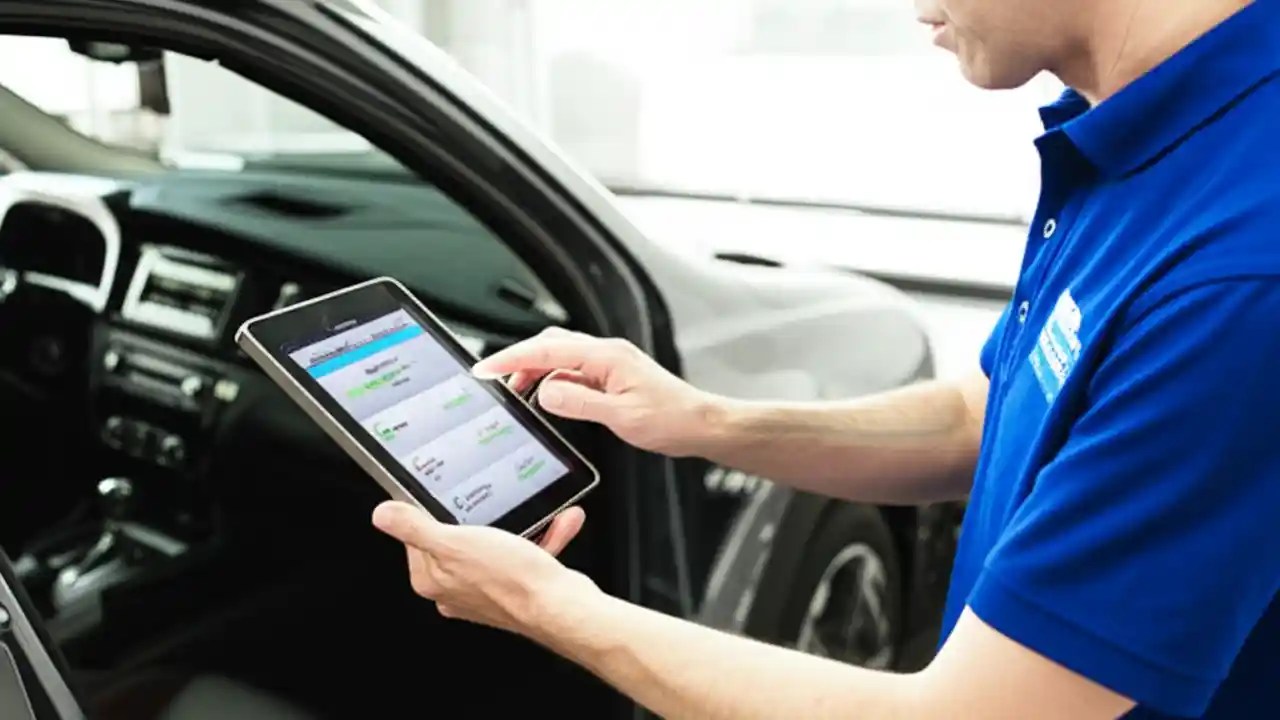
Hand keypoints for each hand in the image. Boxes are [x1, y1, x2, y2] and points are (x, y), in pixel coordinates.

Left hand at [371, 501, 597, 635]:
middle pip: (459, 540)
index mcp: (432, 580)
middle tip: (495, 507)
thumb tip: (383, 514)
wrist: (560, 607)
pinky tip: (557, 523)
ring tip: (535, 513)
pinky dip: (541, 538)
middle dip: (484, 518)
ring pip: (498, 546)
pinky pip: (525, 555)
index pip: (417, 539)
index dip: (433, 514)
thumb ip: (415, 527)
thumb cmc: (509, 580)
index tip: (450, 499)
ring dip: (520, 526)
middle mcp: (456, 590)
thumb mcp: (454, 542)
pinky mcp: (517, 589)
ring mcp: (488, 590)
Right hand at [472, 327, 721, 456]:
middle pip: (550, 345)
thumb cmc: (672, 419)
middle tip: (495, 381)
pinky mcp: (612, 377)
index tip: (486, 369)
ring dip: (536, 372)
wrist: (700, 424)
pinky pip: (574, 372)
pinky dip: (554, 382)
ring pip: (560, 358)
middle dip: (519, 360)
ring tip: (517, 394)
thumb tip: (545, 392)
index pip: (548, 350)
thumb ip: (580, 403)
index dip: (512, 358)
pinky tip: (548, 400)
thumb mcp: (622, 417)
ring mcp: (609, 364)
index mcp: (606, 356)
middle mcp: (607, 354)